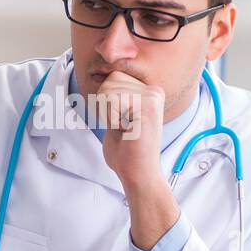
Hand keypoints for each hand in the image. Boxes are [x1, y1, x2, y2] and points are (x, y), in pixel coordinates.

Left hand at [97, 71, 165, 190]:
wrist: (138, 174)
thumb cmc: (126, 151)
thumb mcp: (116, 116)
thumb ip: (112, 96)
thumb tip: (97, 77)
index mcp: (149, 91)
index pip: (112, 77)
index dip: (106, 103)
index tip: (122, 123)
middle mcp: (154, 91)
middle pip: (109, 81)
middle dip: (106, 108)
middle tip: (124, 128)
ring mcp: (152, 97)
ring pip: (107, 91)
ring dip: (108, 115)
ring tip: (126, 130)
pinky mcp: (148, 105)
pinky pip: (111, 100)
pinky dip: (110, 119)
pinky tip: (126, 131)